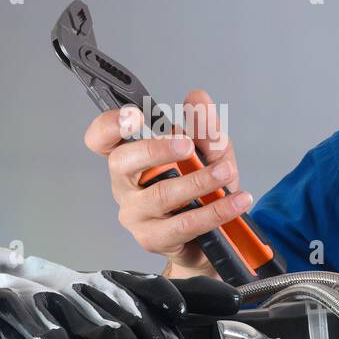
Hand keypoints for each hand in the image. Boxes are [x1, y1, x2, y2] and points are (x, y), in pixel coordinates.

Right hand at [83, 88, 248, 276]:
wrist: (213, 238)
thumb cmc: (202, 192)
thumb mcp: (211, 154)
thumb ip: (205, 129)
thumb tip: (198, 100)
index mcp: (130, 158)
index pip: (102, 139)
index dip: (110, 125)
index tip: (133, 116)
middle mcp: (125, 185)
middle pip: (123, 161)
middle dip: (157, 149)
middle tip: (188, 145)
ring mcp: (136, 214)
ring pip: (161, 195)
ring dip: (199, 181)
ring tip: (225, 173)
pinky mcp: (153, 238)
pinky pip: (184, 224)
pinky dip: (215, 211)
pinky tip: (235, 201)